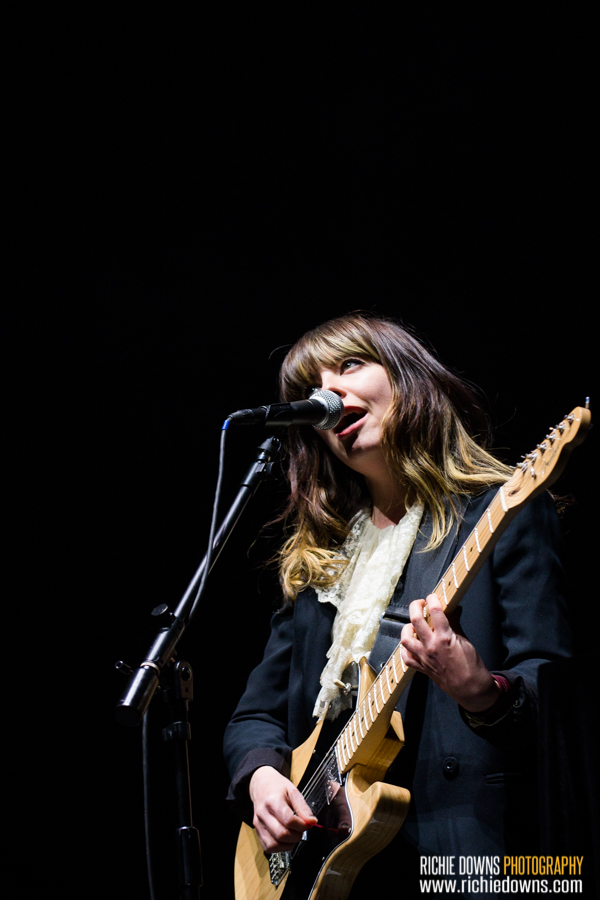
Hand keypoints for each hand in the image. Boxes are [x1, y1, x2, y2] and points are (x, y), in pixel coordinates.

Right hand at [248, 766, 317, 852]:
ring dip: (288, 844)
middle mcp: (262, 814)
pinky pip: (268, 847)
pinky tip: (286, 839)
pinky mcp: (257, 832)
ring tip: (294, 834)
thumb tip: (312, 822)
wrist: (261, 785)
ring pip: (273, 844)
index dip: (302, 825)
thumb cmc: (277, 787)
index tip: (308, 823)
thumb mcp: (293, 791)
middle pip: (281, 834)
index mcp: (272, 801)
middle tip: (302, 829)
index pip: (288, 820)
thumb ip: (303, 807)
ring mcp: (258, 824)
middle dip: (297, 836)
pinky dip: (280, 847)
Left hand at [400, 594, 499, 712]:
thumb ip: (455, 625)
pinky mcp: (422, 668)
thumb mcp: (465, 641)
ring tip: (414, 624)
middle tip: (420, 603)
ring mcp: (424, 658)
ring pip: (405, 639)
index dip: (432, 599)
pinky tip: (411, 643)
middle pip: (415, 620)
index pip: (434, 611)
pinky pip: (407, 658)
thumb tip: (454, 610)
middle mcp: (431, 646)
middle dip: (416, 606)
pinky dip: (406, 649)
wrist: (471, 689)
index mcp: (444, 638)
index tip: (432, 596)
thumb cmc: (472, 666)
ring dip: (407, 628)